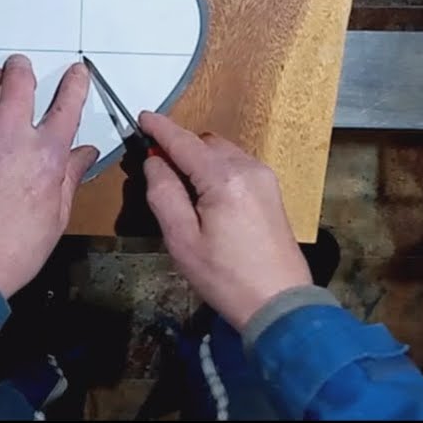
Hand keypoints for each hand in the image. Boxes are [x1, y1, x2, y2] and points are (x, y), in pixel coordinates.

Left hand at [0, 54, 97, 298]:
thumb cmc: (18, 246)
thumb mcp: (57, 215)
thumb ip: (70, 176)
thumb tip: (86, 153)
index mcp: (47, 154)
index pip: (67, 105)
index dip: (75, 83)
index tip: (76, 71)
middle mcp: (13, 135)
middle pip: (20, 83)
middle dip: (23, 69)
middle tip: (22, 66)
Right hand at [139, 112, 312, 330]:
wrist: (279, 304)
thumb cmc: (226, 277)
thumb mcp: (182, 240)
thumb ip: (164, 194)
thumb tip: (154, 163)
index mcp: (224, 179)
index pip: (184, 142)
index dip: (160, 128)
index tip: (142, 118)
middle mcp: (248, 168)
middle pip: (205, 143)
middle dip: (179, 149)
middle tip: (157, 172)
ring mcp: (264, 178)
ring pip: (222, 152)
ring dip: (199, 160)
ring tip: (182, 191)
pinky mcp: (271, 191)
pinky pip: (237, 166)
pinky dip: (216, 170)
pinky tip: (207, 197)